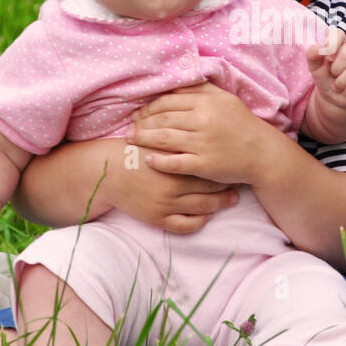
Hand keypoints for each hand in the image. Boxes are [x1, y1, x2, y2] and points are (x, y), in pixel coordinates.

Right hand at [104, 142, 238, 233]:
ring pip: (203, 208)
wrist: (107, 171)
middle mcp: (172, 185)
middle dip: (227, 186)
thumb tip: (202, 118)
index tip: (234, 163)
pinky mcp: (157, 219)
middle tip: (239, 183)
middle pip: (210, 187)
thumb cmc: (134, 150)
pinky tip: (207, 215)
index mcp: (174, 162)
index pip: (209, 165)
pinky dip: (200, 222)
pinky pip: (186, 226)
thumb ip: (179, 129)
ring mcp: (165, 204)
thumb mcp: (156, 135)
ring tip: (231, 200)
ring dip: (219, 204)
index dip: (224, 165)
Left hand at [126, 82, 274, 186]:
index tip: (138, 113)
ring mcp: (203, 143)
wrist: (262, 152)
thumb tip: (173, 84)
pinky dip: (158, 161)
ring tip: (132, 140)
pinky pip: (174, 163)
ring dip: (143, 139)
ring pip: (164, 139)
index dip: (149, 107)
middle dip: (142, 123)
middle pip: (162, 119)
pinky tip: (148, 159)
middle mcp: (204, 120)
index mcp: (207, 101)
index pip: (168, 101)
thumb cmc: (241, 124)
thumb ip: (200, 90)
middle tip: (130, 127)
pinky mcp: (204, 165)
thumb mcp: (224, 99)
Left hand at [305, 30, 345, 108]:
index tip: (327, 54)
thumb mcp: (315, 67)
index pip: (338, 34)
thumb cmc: (325, 76)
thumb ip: (312, 55)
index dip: (332, 42)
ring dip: (341, 82)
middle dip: (335, 69)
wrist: (334, 96)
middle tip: (332, 74)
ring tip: (337, 85)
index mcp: (339, 42)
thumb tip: (318, 48)